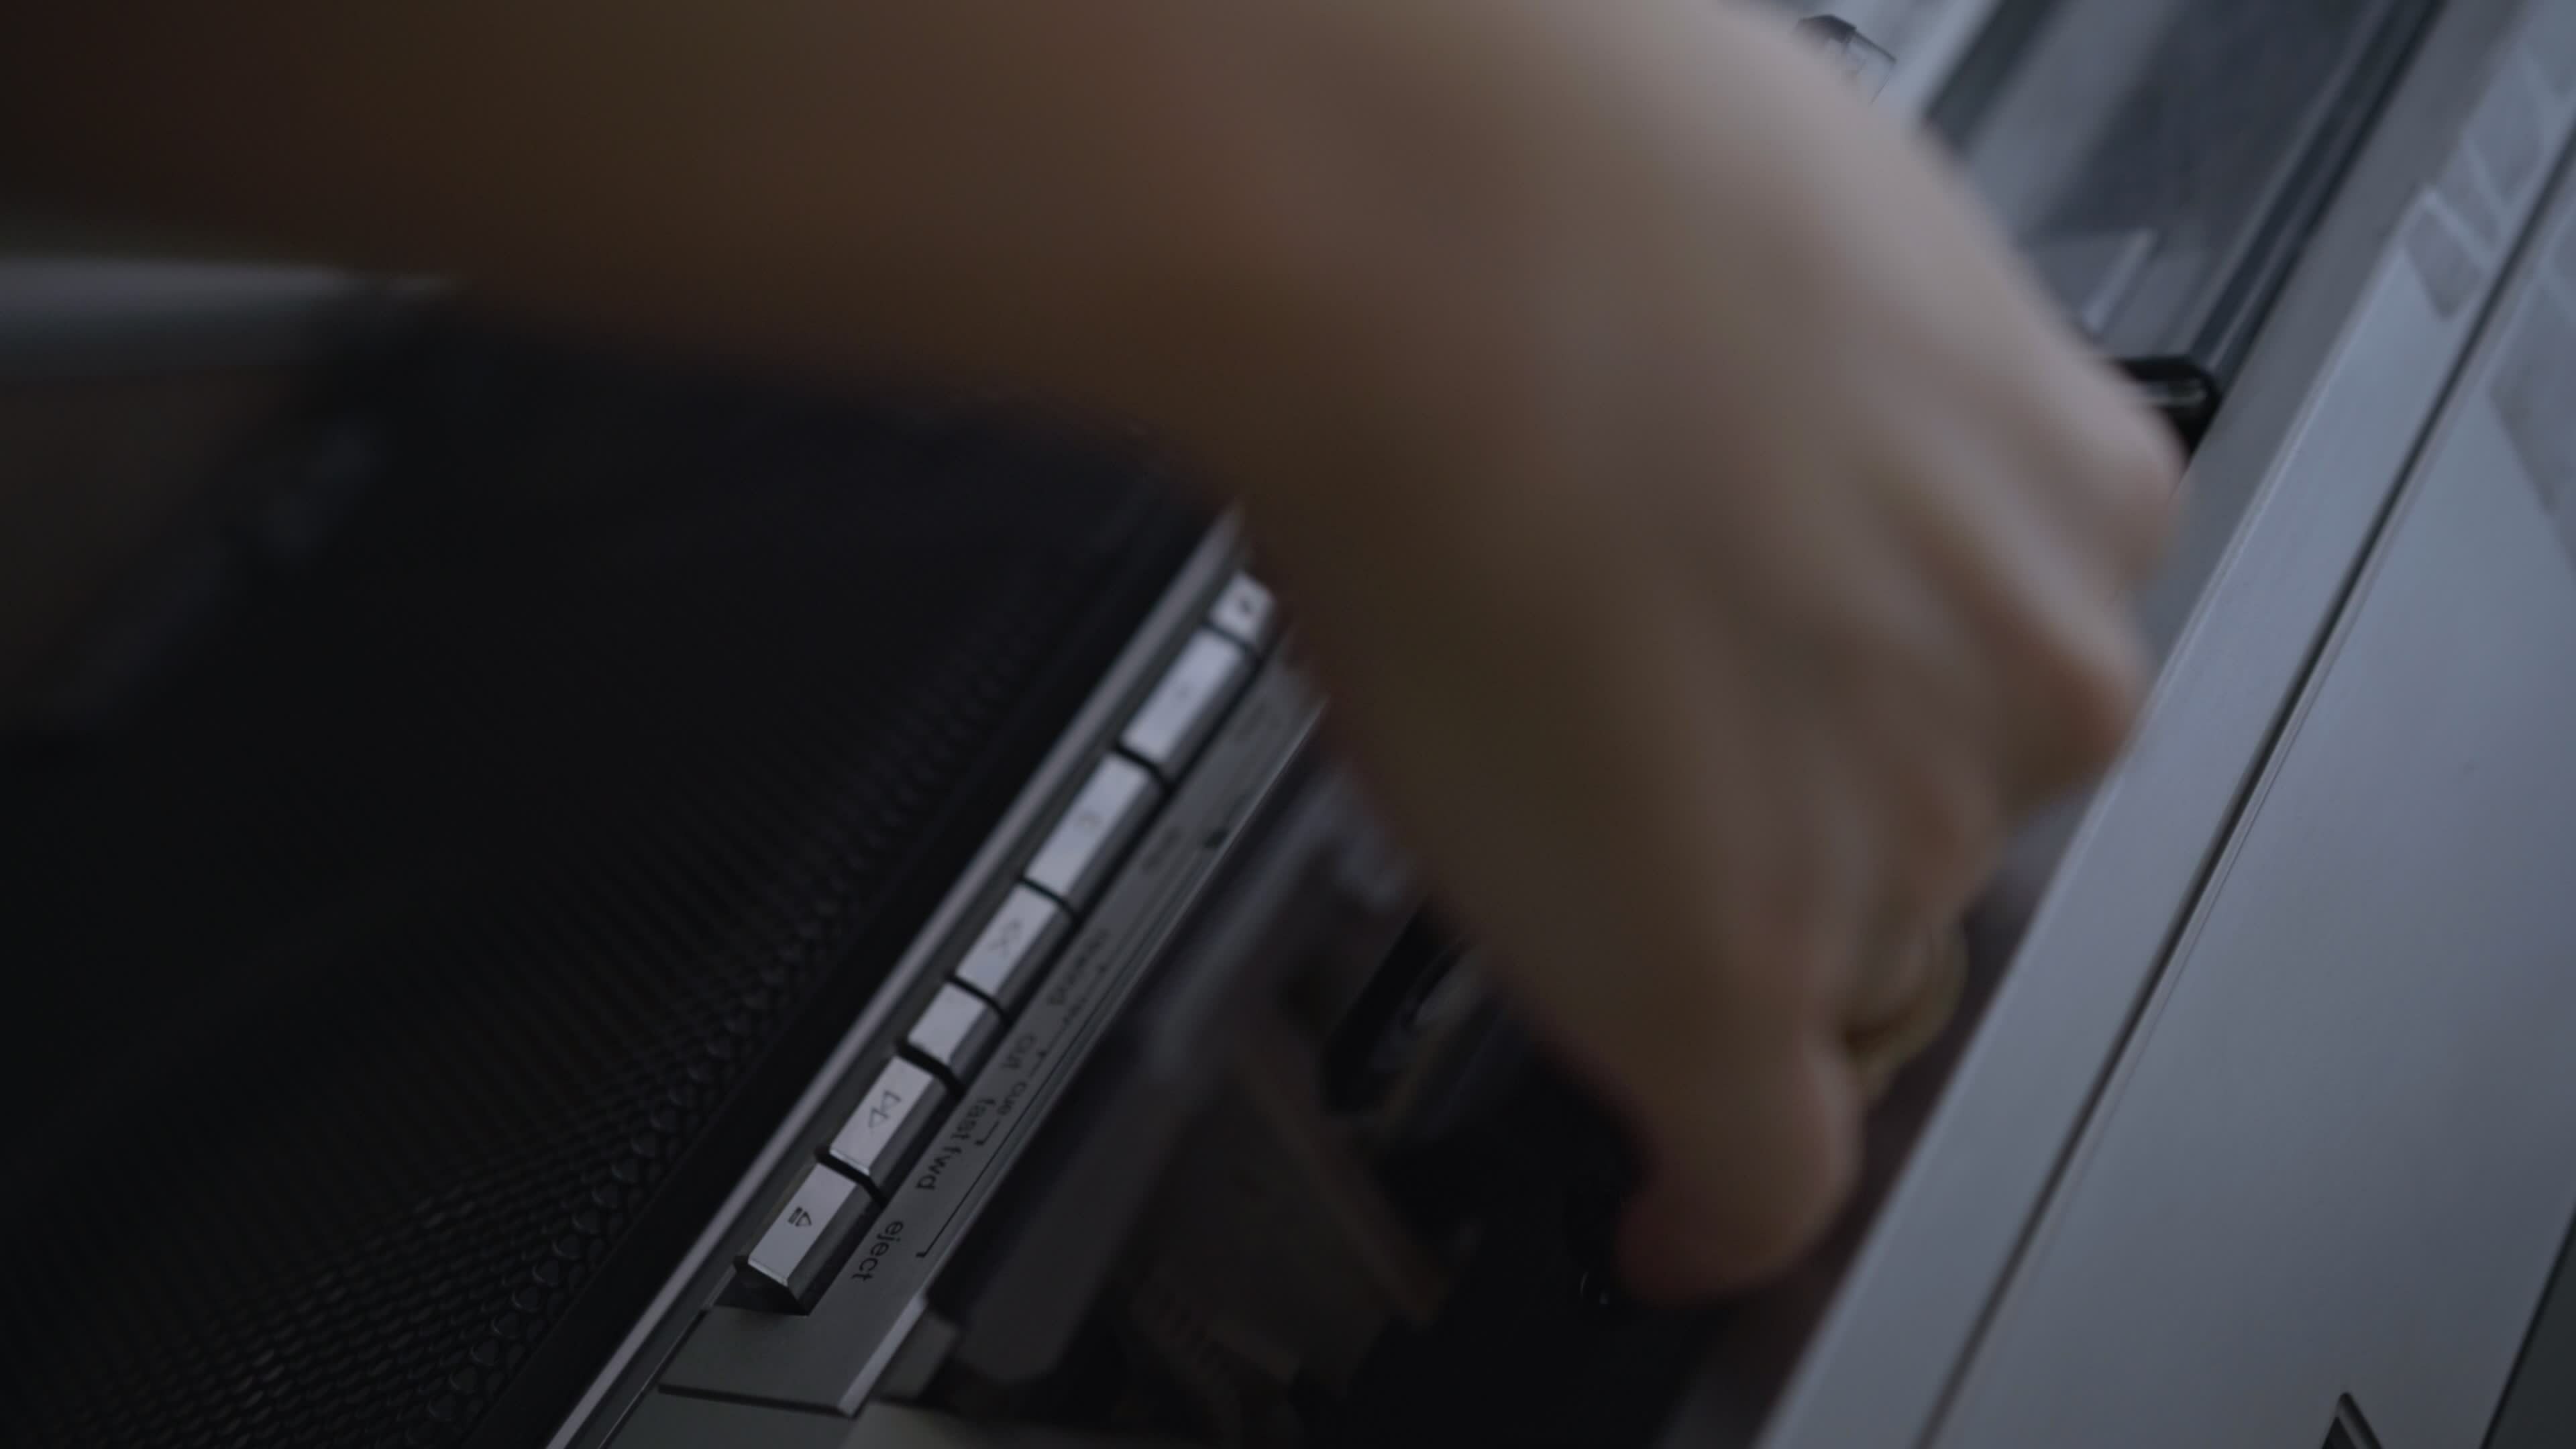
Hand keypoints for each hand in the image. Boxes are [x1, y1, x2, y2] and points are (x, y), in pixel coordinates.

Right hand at [1206, 0, 2179, 1295]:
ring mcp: (1890, 838)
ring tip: (1576, 873)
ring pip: (1839, 959)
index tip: (1851, 746)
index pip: (2010, 671)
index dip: (1901, 709)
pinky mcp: (1731, 980)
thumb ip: (1808, 407)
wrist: (1445, 244)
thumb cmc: (1570, 174)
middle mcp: (2020, 679)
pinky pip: (1759, 1164)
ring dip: (1735, 942)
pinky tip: (1670, 1223)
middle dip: (1824, 810)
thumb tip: (1720, 426)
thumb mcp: (1787, 253)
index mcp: (2060, 492)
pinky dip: (1715, 1209)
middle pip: (1944, 820)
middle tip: (1667, 767)